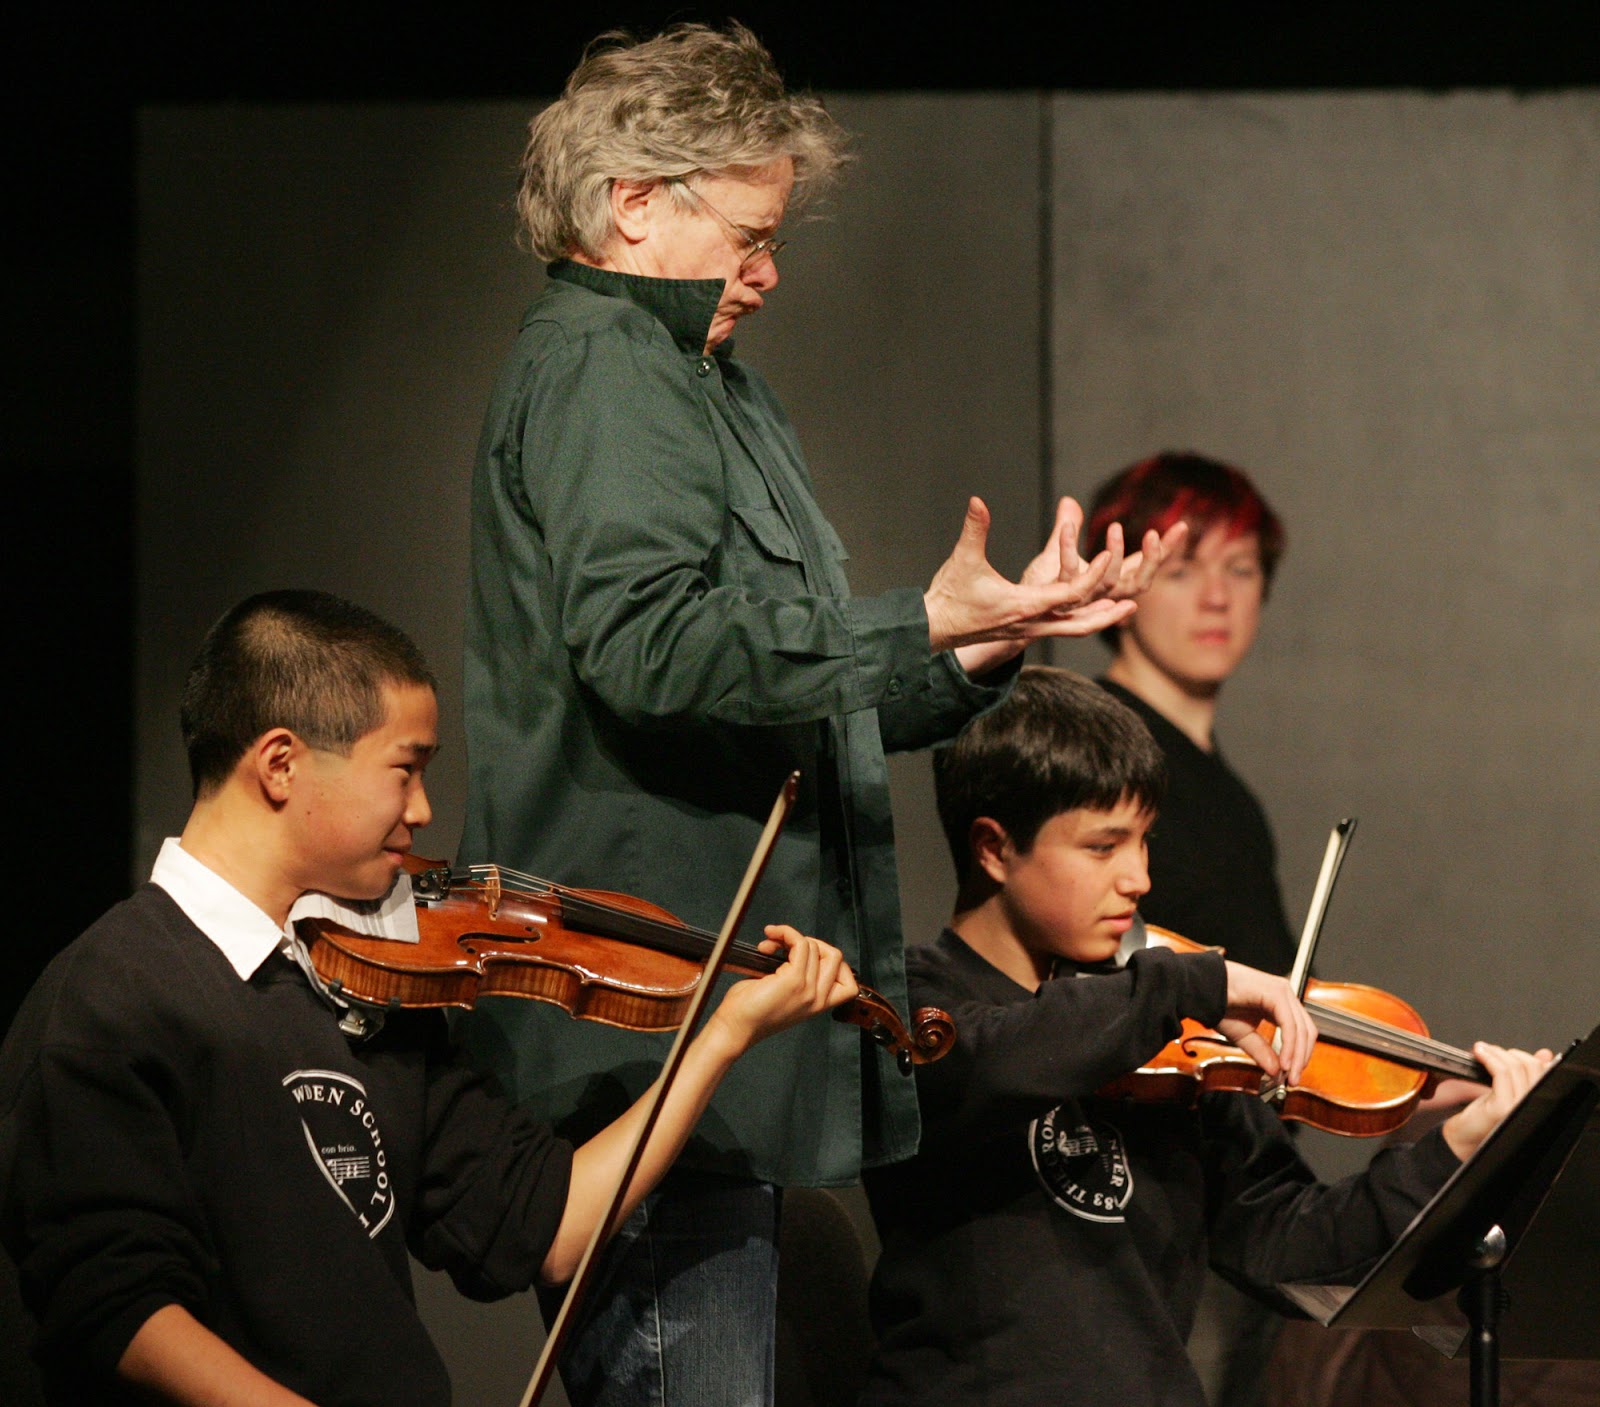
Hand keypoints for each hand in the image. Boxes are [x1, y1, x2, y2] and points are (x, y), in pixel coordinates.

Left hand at [705, 926, 858, 1054]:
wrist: (735, 1028)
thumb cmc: (751, 1011)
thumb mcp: (784, 995)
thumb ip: (799, 976)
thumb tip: (796, 946)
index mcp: (818, 1005)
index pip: (848, 983)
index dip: (831, 962)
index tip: (808, 956)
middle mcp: (817, 999)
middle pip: (835, 957)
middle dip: (812, 942)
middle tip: (788, 946)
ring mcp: (808, 990)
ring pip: (814, 946)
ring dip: (790, 936)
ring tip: (770, 944)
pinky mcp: (793, 980)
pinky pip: (800, 944)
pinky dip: (786, 933)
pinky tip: (771, 937)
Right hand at [931, 497, 1187, 671]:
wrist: (935, 628)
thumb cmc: (950, 595)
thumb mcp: (963, 560)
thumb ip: (975, 529)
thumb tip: (977, 501)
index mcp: (1025, 604)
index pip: (1071, 593)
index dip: (1093, 573)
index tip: (1110, 554)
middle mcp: (1032, 622)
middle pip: (1081, 622)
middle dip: (1108, 613)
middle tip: (1134, 603)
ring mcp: (1029, 630)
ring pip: (1074, 630)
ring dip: (1099, 620)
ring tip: (1122, 610)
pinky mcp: (1024, 631)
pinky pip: (1061, 629)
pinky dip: (1081, 622)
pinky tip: (1090, 613)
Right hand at [1217, 960, 1317, 1085]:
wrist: (1202, 990)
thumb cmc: (1219, 1005)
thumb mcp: (1243, 1035)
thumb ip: (1262, 1051)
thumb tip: (1276, 1071)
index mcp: (1279, 1002)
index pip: (1300, 1032)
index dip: (1299, 1055)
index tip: (1291, 1075)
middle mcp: (1284, 995)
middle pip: (1306, 1032)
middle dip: (1301, 1059)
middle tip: (1292, 1079)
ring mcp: (1282, 992)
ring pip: (1301, 1030)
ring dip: (1297, 1056)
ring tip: (1288, 1074)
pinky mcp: (1276, 993)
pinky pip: (1289, 1025)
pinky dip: (1289, 1046)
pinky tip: (1283, 1062)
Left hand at [1441, 1043, 1554, 1161]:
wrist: (1464, 1140)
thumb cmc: (1483, 1118)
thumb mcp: (1507, 1092)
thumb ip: (1523, 1075)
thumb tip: (1544, 1054)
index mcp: (1539, 1104)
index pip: (1546, 1072)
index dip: (1531, 1057)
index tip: (1512, 1052)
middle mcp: (1534, 1109)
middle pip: (1533, 1067)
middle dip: (1512, 1053)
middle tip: (1492, 1050)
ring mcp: (1519, 1108)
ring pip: (1516, 1068)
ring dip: (1497, 1053)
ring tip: (1483, 1050)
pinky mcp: (1503, 1108)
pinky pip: (1501, 1074)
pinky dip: (1489, 1058)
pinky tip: (1479, 1054)